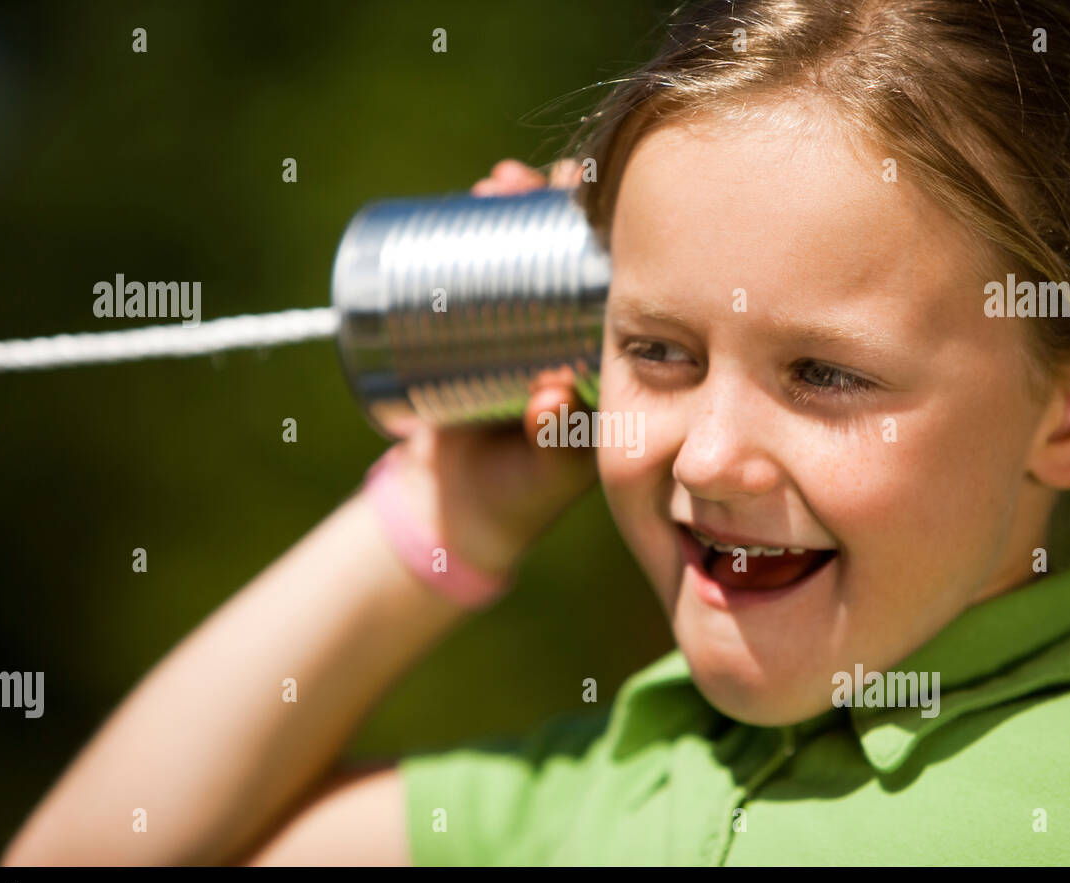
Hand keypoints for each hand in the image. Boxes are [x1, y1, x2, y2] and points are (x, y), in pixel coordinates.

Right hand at [389, 159, 598, 578]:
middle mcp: (562, 333)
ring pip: (515, 258)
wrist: (464, 514)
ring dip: (505, 213)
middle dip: (545, 210)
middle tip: (531, 181)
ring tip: (495, 185)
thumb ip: (555, 438)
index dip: (602, 240)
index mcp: (600, 356)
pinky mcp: (469, 338)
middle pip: (559, 255)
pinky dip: (462, 241)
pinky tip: (468, 204)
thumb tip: (548, 397)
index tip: (591, 204)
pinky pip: (469, 279)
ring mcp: (516, 330)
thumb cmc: (525, 493)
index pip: (607, 282)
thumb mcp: (552, 466)